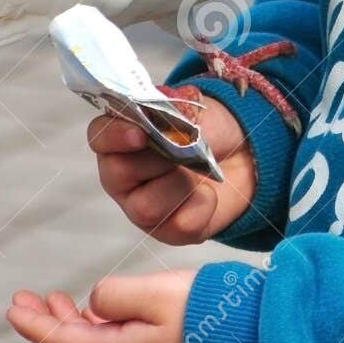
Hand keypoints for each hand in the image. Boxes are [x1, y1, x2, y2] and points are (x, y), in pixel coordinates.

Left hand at [5, 270, 194, 342]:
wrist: (257, 337)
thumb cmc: (210, 311)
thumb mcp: (156, 292)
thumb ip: (115, 295)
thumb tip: (94, 303)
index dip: (34, 326)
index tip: (13, 307)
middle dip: (44, 326)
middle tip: (22, 300)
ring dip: (68, 324)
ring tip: (55, 299)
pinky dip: (94, 325)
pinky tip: (95, 309)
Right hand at [89, 86, 257, 244]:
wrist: (243, 154)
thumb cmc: (209, 130)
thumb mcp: (193, 111)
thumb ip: (171, 116)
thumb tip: (160, 126)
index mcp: (122, 138)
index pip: (100, 136)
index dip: (115, 136)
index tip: (140, 135)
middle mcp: (123, 175)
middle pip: (120, 174)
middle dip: (160, 160)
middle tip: (184, 150)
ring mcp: (141, 207)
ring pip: (146, 207)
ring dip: (181, 185)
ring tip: (196, 173)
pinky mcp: (168, 231)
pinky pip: (180, 225)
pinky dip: (202, 206)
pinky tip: (207, 194)